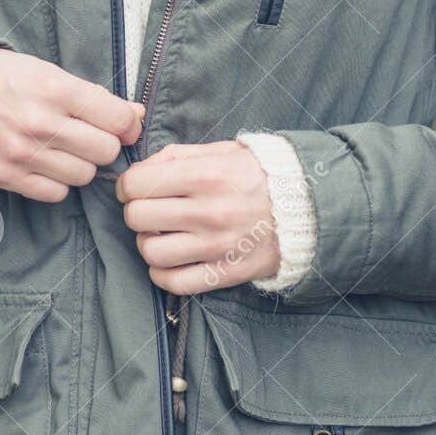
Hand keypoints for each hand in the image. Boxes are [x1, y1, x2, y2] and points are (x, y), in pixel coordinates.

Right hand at [0, 48, 144, 201]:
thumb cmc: (3, 79)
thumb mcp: (48, 72)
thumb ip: (93, 96)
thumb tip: (136, 114)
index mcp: (55, 90)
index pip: (117, 119)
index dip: (128, 125)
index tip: (123, 126)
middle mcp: (41, 124)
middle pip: (104, 152)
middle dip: (104, 145)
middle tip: (90, 138)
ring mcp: (23, 154)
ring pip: (83, 176)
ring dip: (80, 165)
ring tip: (63, 149)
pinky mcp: (8, 177)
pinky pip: (56, 194)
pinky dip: (57, 183)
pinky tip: (46, 165)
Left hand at [115, 141, 280, 293]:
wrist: (307, 209)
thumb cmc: (258, 175)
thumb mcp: (223, 152)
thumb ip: (178, 156)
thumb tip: (140, 170)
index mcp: (206, 175)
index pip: (138, 184)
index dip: (127, 186)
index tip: (134, 188)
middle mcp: (208, 212)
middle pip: (137, 217)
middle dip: (137, 212)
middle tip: (149, 210)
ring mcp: (216, 247)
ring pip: (150, 251)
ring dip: (148, 242)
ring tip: (160, 234)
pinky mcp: (224, 273)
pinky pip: (173, 282)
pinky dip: (162, 273)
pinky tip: (170, 259)